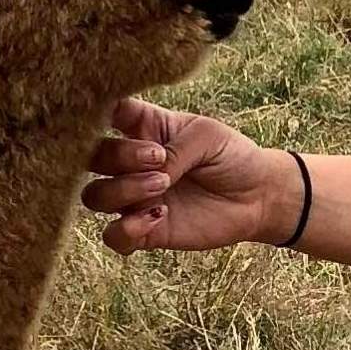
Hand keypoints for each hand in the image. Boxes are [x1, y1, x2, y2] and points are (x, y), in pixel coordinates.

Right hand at [84, 98, 299, 254]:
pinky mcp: (146, 231)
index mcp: (143, 128)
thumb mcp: (207, 136)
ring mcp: (135, 198)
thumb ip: (173, 149)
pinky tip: (158, 216)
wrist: (259, 196)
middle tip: (157, 158)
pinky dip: (126, 228)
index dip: (95, 113)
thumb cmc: (232, 156)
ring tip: (162, 185)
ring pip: (94, 196)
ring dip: (122, 190)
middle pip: (92, 157)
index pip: (105, 114)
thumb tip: (151, 174)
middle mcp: (130, 163)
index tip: (110, 115)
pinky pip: (114, 236)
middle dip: (117, 156)